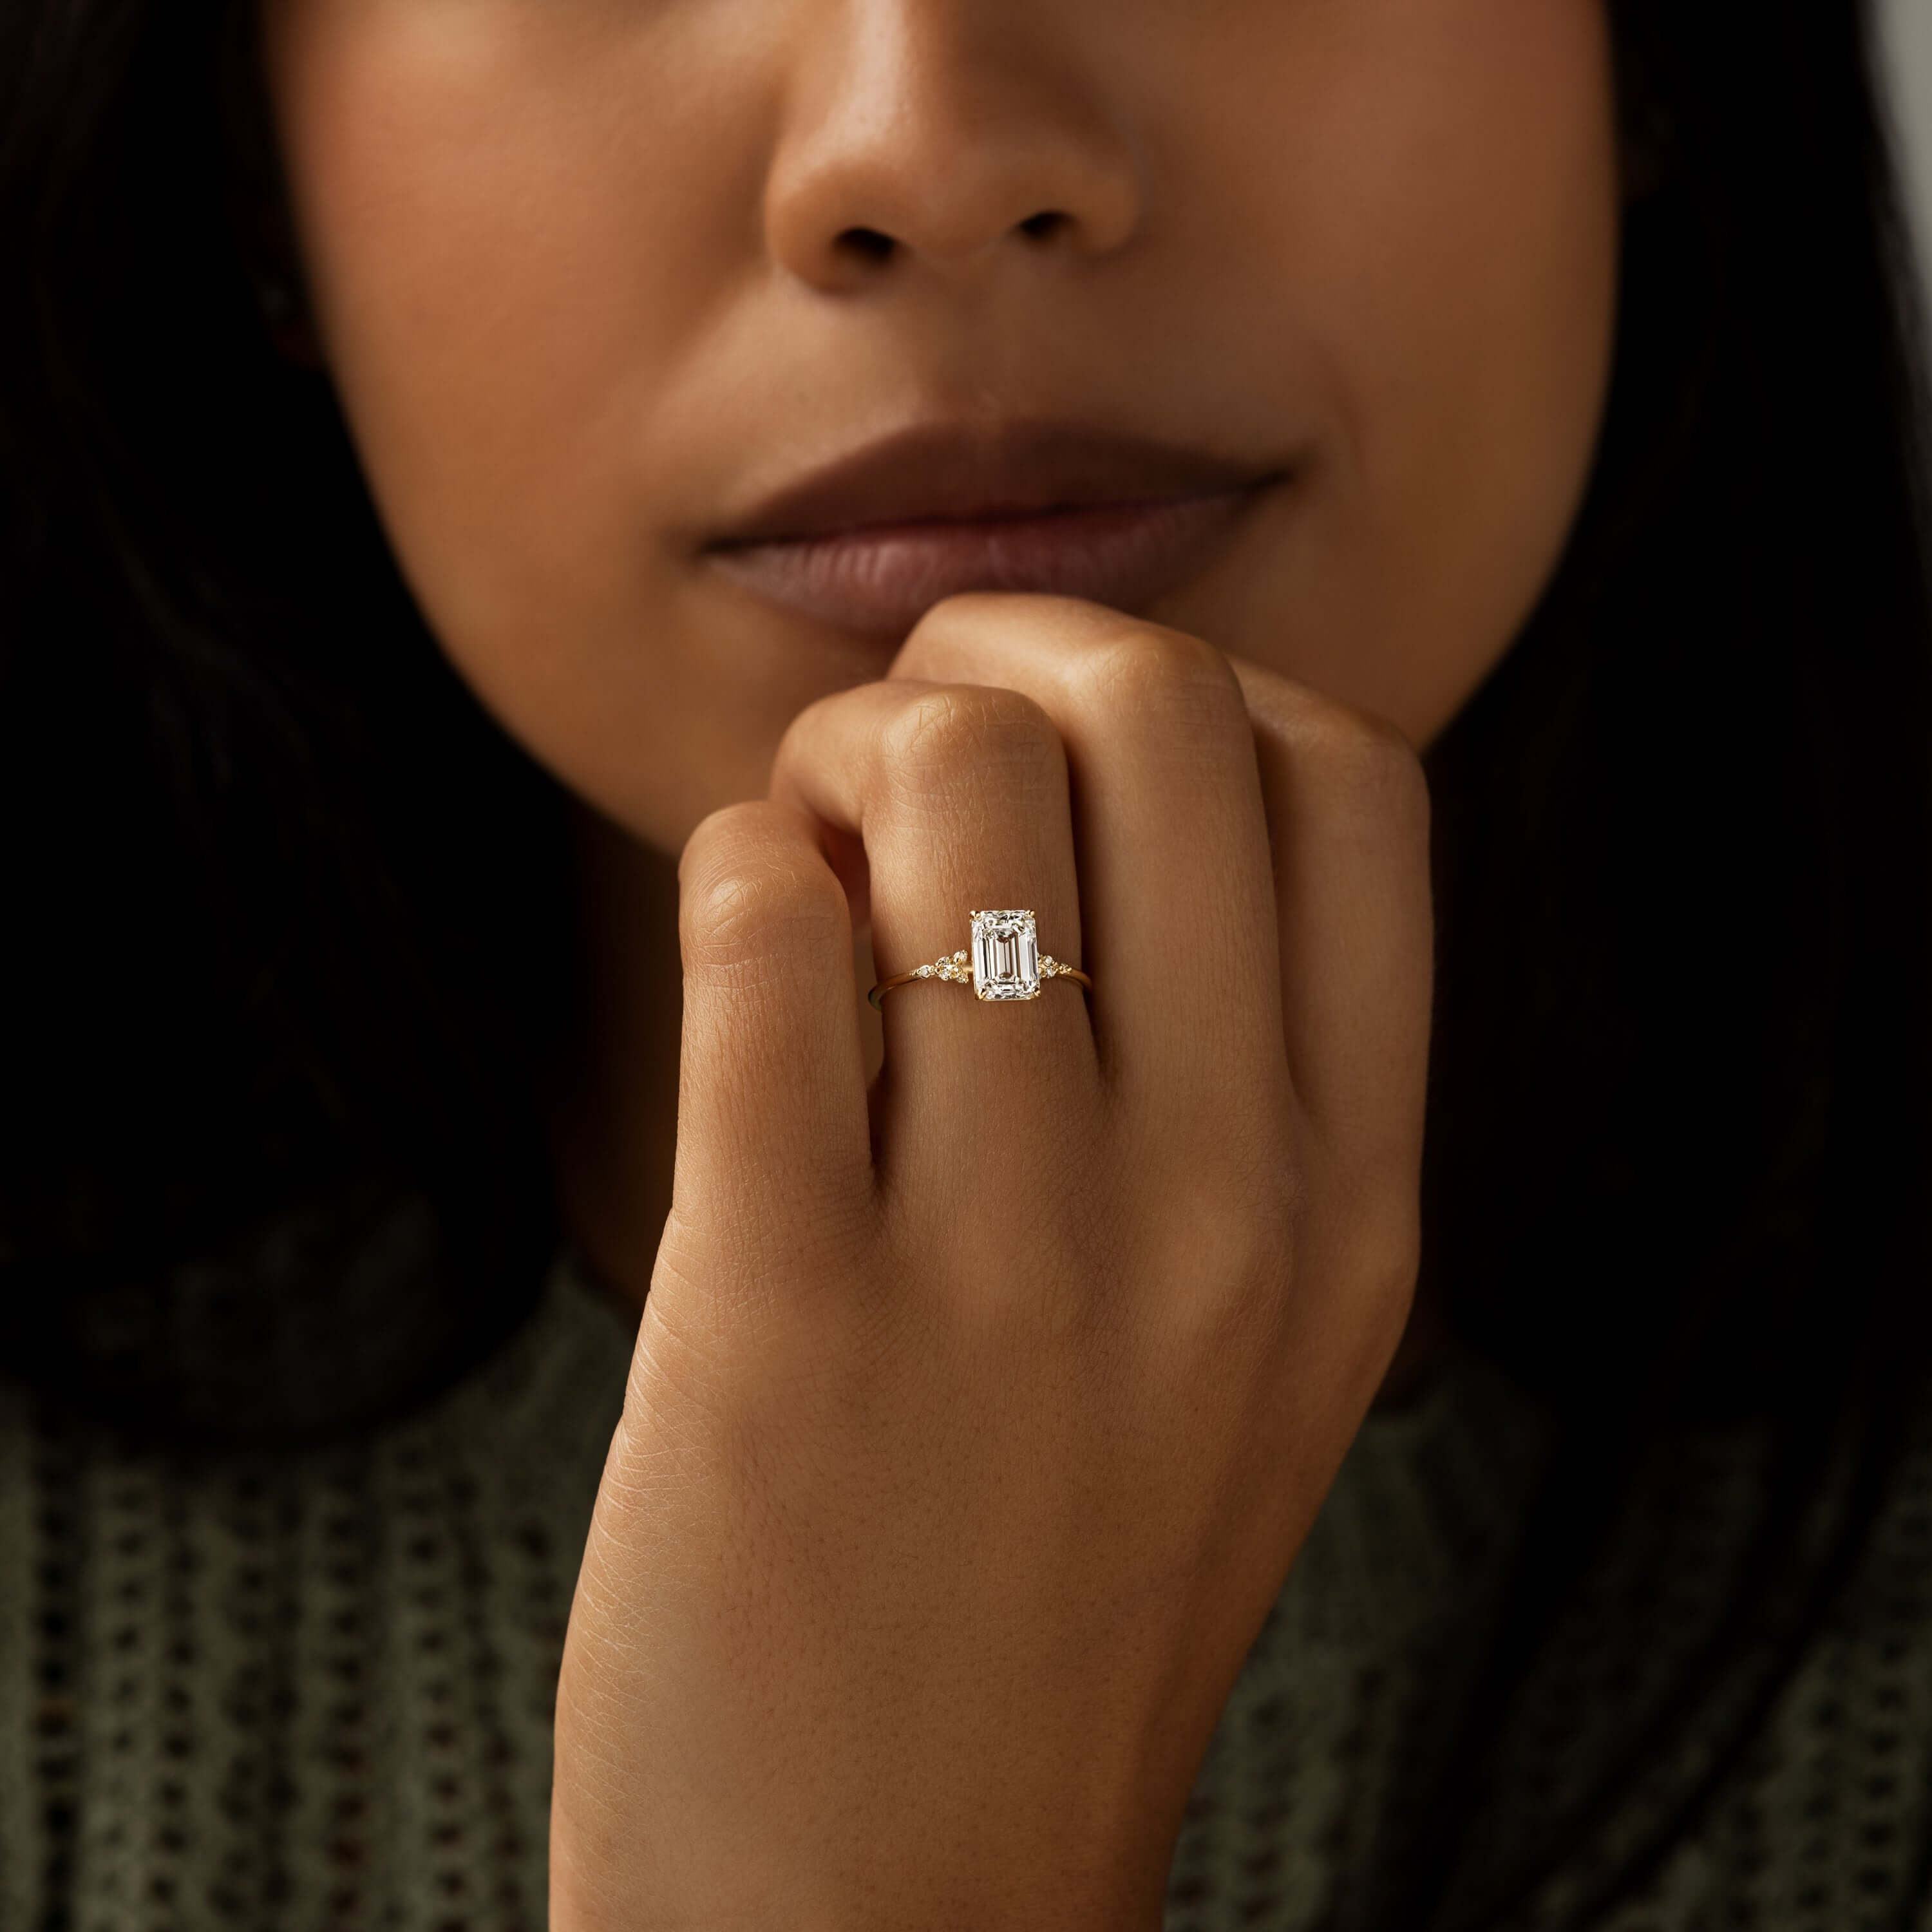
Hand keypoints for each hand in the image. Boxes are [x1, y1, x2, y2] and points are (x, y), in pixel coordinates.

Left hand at [550, 593, 1431, 1931]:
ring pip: (948, 778)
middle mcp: (1221, 1203)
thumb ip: (1235, 1078)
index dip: (1193, 683)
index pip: (1348, 775)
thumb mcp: (1248, 1338)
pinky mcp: (785, 1305)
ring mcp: (1014, 1255)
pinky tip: (742, 963)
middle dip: (1001, 662)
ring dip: (842, 763)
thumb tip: (1089, 784)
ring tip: (810, 868)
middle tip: (905, 755)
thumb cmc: (1057, 1585)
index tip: (1073, 732)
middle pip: (1157, 711)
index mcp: (1351, 1197)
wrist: (895, 1904)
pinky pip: (762, 922)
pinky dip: (734, 874)